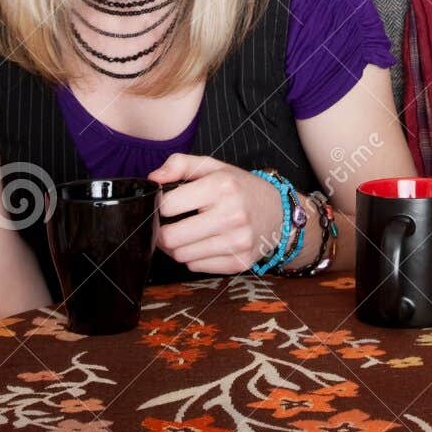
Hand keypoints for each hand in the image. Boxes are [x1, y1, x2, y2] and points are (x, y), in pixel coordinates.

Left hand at [149, 153, 283, 273]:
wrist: (279, 213)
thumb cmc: (240, 188)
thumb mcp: (214, 167)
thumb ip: (180, 164)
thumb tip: (153, 179)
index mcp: (222, 186)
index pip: (168, 205)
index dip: (159, 206)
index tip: (166, 205)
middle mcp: (232, 215)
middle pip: (170, 238)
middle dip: (163, 232)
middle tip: (168, 225)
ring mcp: (237, 242)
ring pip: (181, 256)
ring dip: (177, 246)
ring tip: (187, 233)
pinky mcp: (239, 262)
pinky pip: (196, 267)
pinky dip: (194, 257)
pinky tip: (205, 243)